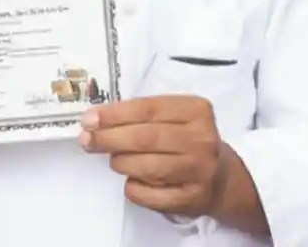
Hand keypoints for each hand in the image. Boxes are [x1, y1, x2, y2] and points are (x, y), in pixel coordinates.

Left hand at [79, 96, 227, 216]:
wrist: (219, 177)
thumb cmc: (186, 140)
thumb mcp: (175, 116)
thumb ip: (140, 115)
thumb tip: (95, 121)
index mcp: (196, 111)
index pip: (148, 109)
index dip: (115, 114)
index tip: (90, 119)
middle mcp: (202, 139)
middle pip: (145, 138)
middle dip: (109, 138)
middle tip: (88, 139)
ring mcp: (199, 170)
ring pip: (146, 167)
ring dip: (121, 162)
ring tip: (115, 159)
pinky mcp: (191, 197)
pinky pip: (148, 194)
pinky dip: (132, 186)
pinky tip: (132, 179)